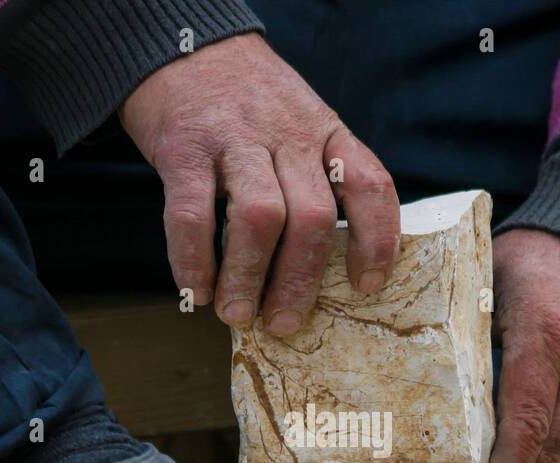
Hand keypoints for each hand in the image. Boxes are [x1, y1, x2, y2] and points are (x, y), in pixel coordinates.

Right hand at [120, 35, 399, 334]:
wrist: (182, 43)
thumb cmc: (247, 100)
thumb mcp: (302, 120)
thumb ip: (318, 173)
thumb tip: (322, 262)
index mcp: (325, 132)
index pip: (370, 184)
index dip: (377, 239)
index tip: (368, 284)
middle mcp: (288, 136)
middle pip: (312, 216)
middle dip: (300, 280)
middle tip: (285, 323)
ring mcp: (235, 140)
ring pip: (260, 217)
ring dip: (249, 275)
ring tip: (237, 313)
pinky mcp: (184, 147)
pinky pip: (193, 212)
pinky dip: (193, 259)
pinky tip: (195, 289)